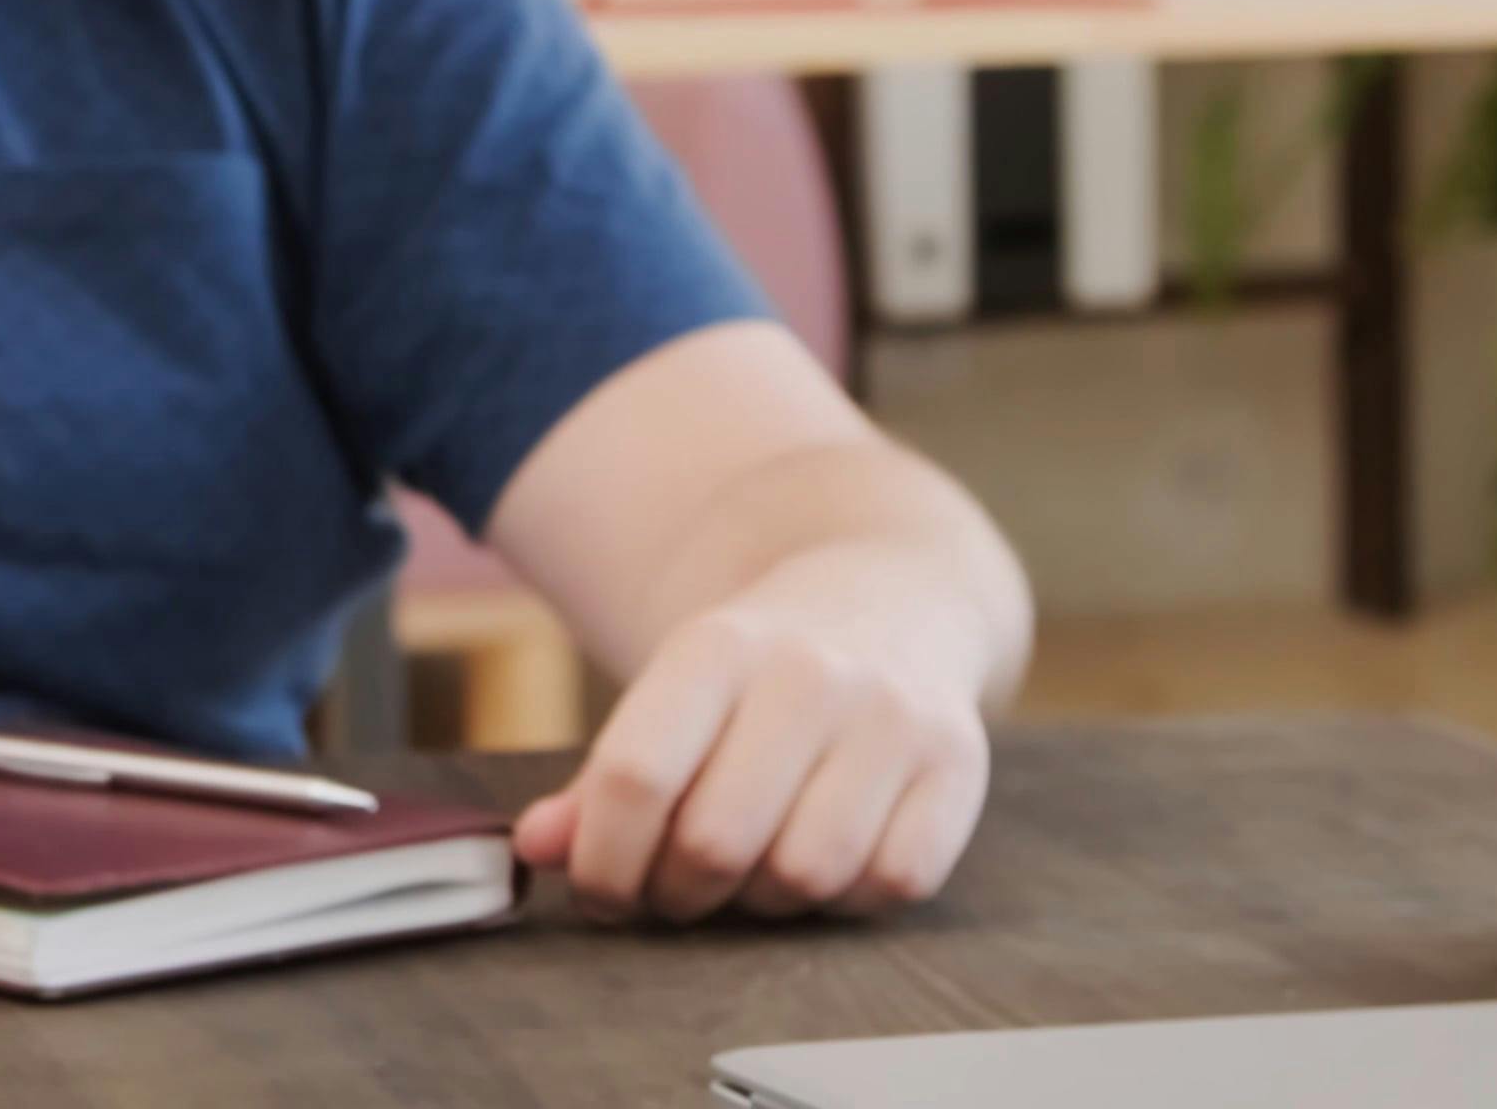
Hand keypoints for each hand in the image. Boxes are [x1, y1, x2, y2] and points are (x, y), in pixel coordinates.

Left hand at [512, 548, 988, 923]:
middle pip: (716, 842)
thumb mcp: (674, 696)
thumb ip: (602, 781)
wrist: (891, 595)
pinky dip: (851, 896)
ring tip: (755, 868)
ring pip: (805, 874)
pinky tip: (832, 857)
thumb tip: (536, 849)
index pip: (634, 776)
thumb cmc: (759, 676)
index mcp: (717, 647)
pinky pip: (892, 881)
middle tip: (678, 886)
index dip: (602, 860)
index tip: (601, 888)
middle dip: (680, 893)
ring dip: (766, 901)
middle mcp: (810, 674)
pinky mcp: (960, 761)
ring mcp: (893, 716)